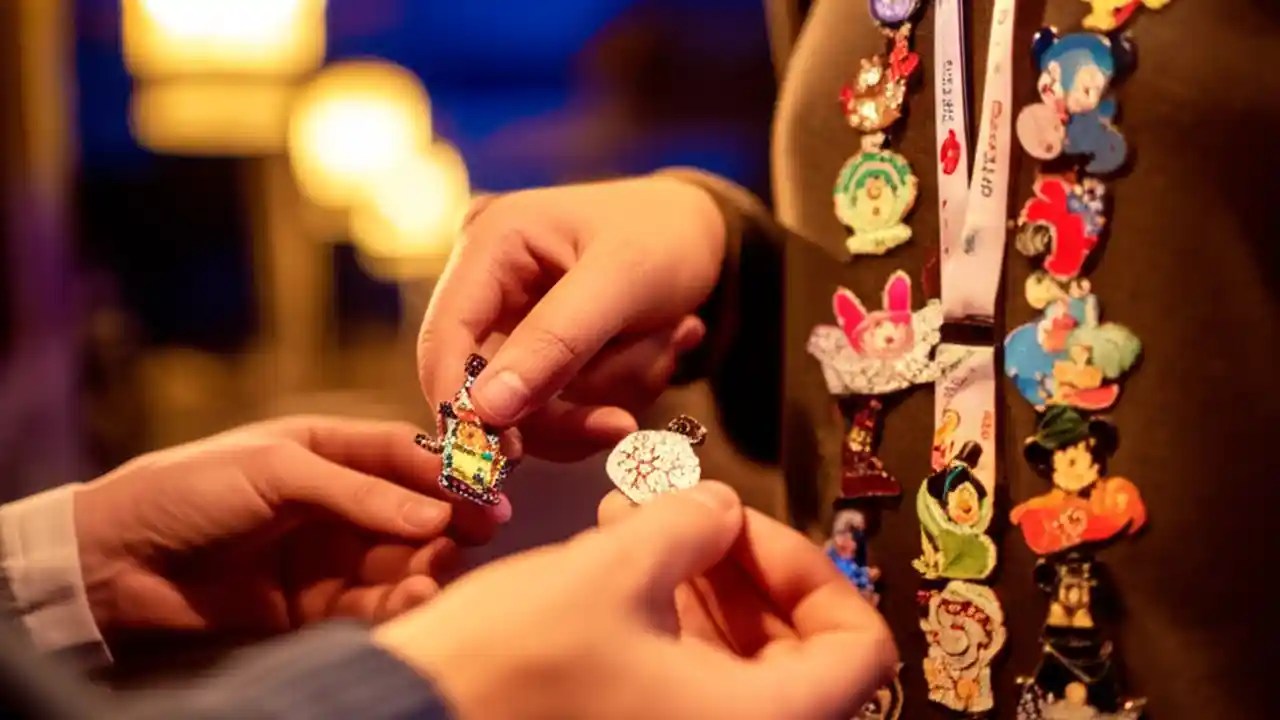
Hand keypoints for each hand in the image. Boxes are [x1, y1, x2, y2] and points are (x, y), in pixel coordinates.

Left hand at [74, 416, 500, 638]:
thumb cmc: (190, 490)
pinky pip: (371, 605)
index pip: (401, 456)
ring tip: (438, 571)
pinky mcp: (314, 607)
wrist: (117, 562)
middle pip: (412, 512)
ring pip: (399, 560)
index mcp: (327, 450)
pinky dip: (397, 604)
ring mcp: (327, 556)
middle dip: (448, 521)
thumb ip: (358, 493)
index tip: (488, 488)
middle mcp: (336, 503)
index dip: (446, 470)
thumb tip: (437, 512)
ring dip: (427, 565)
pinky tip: (413, 599)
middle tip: (482, 532)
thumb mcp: (277, 470)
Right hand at [374, 483, 896, 718]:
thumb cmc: (505, 674)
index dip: (809, 568)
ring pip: (733, 660)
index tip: (747, 527)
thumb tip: (718, 506)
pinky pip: (682, 675)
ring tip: (642, 521)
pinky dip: (663, 613)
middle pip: (797, 650)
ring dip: (698, 580)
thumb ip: (690, 523)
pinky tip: (617, 555)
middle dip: (742, 565)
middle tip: (696, 514)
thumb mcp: (613, 570)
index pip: (858, 645)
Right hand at [417, 176, 725, 460]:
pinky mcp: (542, 350)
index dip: (461, 404)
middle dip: (562, 408)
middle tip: (623, 424)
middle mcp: (488, 282)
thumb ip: (555, 344)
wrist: (707, 233)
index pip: (444, 338)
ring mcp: (514, 319)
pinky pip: (563, 403)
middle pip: (487, 387)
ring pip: (533, 406)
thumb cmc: (664, 236)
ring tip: (669, 339)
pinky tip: (661, 344)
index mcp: (490, 242)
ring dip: (606, 394)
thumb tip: (486, 410)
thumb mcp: (620, 283)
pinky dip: (615, 391)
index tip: (505, 455)